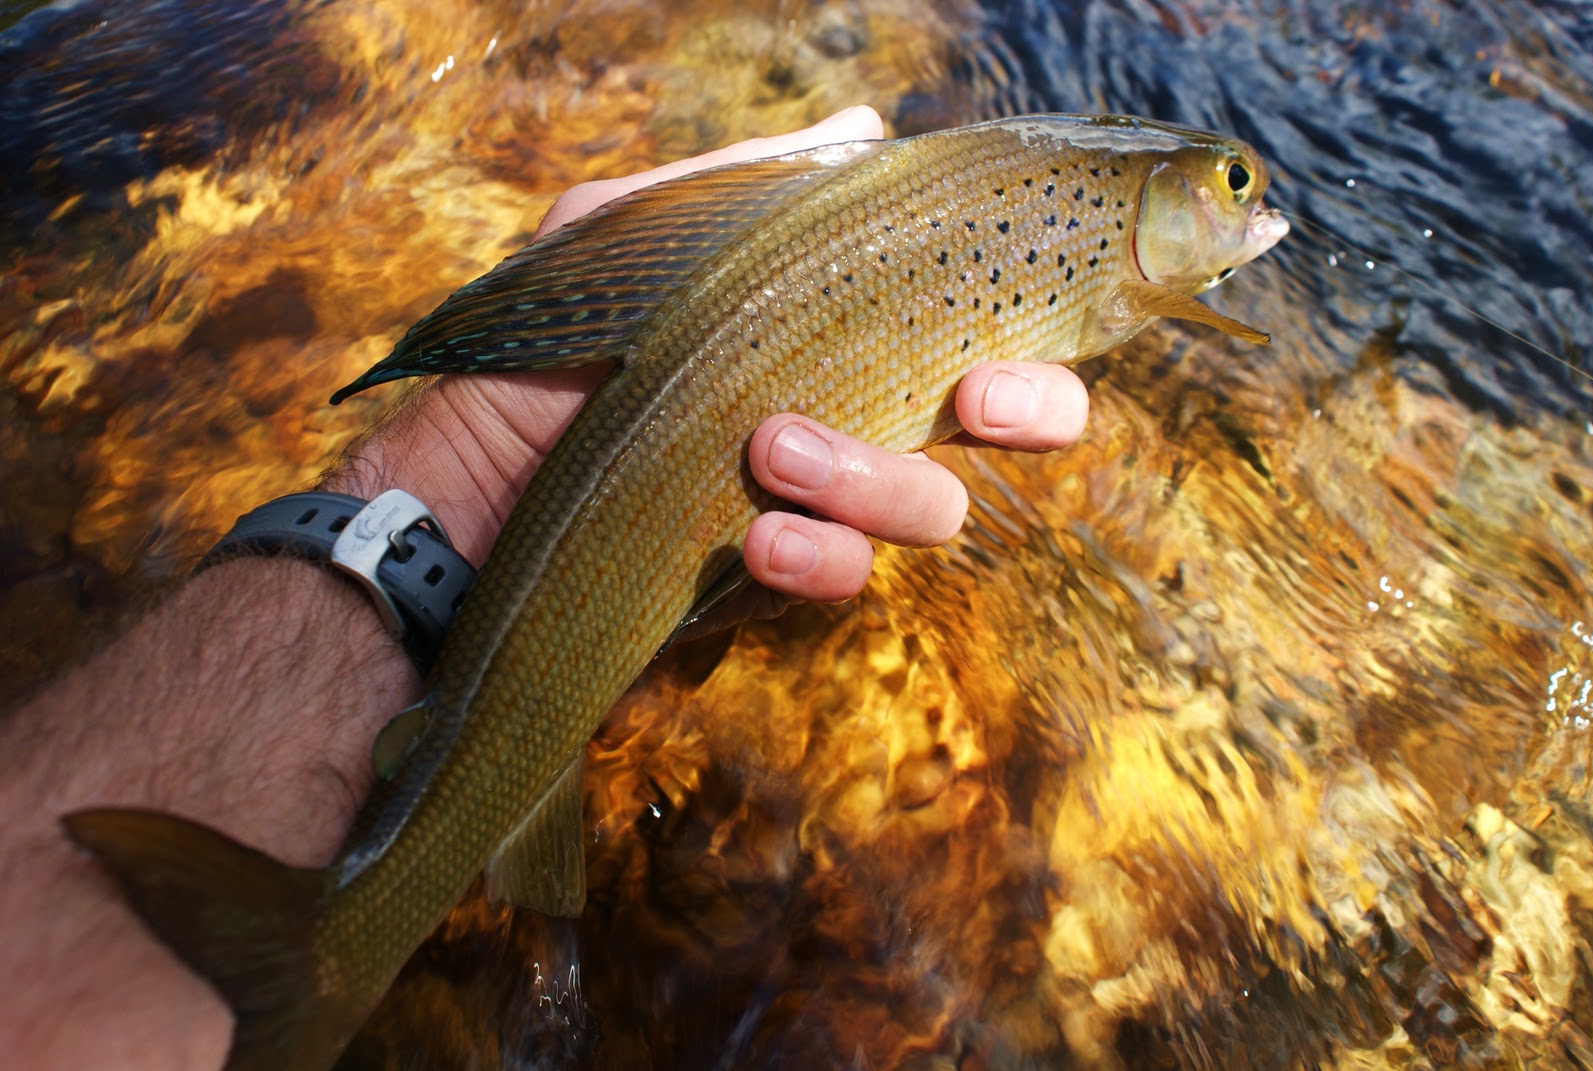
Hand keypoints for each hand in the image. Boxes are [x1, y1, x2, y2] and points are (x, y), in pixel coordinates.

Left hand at [326, 106, 1088, 611]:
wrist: (451, 490)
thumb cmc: (539, 357)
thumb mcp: (625, 242)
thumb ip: (743, 191)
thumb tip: (863, 126)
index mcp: (833, 337)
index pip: (968, 331)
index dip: (1028, 333)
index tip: (1015, 327)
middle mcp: (847, 420)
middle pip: (996, 429)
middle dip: (1022, 409)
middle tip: (972, 399)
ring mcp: (814, 508)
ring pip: (928, 507)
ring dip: (874, 476)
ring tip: (771, 445)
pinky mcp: (768, 584)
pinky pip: (839, 579)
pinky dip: (817, 558)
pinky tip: (757, 538)